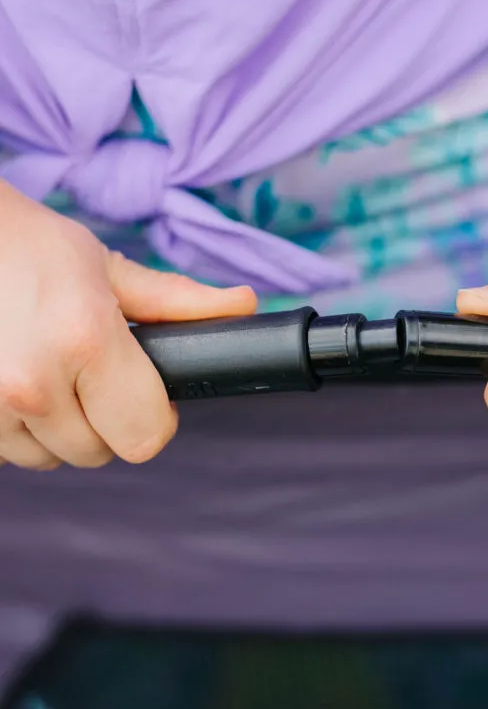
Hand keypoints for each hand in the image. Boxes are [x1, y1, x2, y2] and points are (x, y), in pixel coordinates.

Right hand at [0, 181, 255, 470]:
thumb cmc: (32, 250)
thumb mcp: (108, 269)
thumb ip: (177, 301)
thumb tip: (244, 306)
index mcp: (87, 340)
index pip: (146, 435)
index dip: (155, 417)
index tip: (143, 391)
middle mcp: (34, 382)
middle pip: (98, 453)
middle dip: (104, 421)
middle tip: (87, 373)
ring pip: (48, 459)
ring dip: (55, 429)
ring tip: (46, 372)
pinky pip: (6, 454)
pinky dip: (15, 429)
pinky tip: (12, 382)